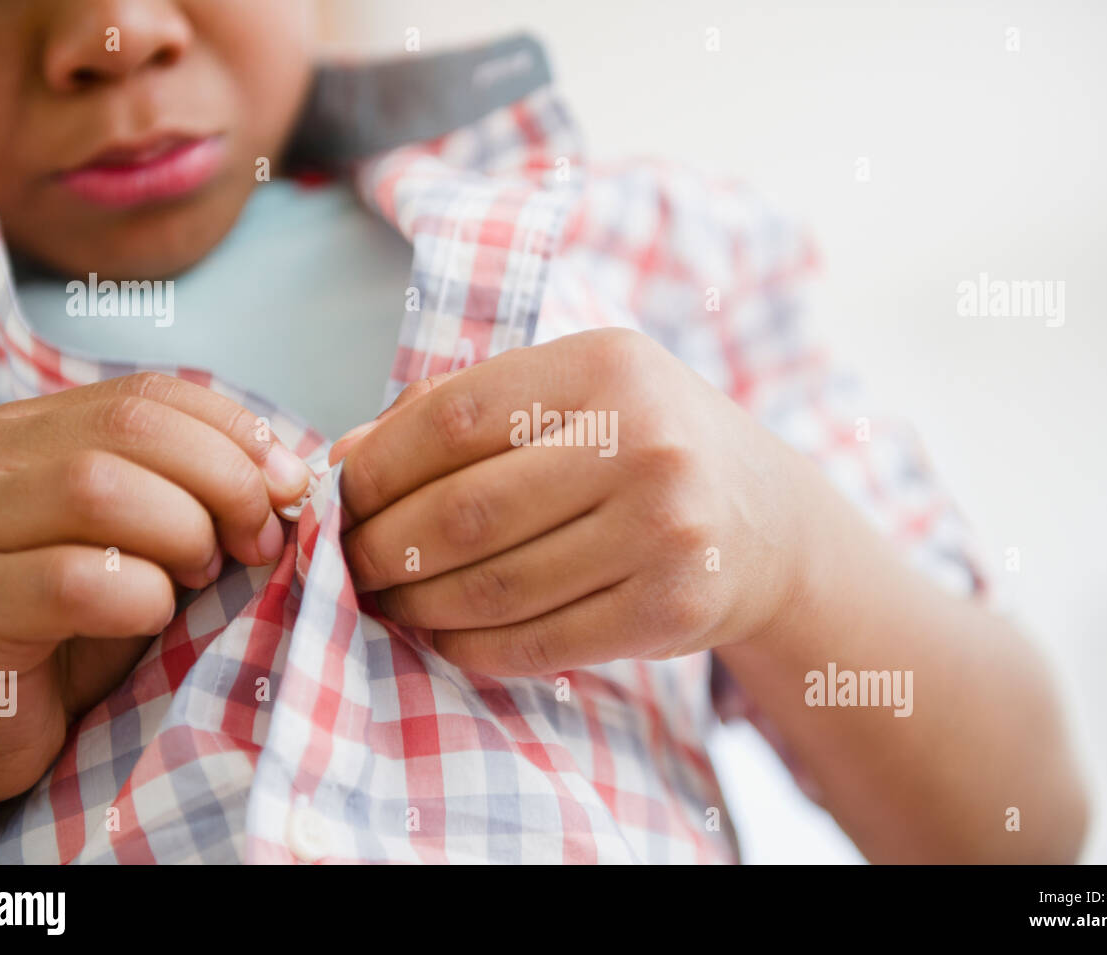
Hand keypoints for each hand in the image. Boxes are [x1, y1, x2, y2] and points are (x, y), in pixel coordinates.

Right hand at [0, 372, 310, 847]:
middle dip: (225, 482)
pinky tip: (151, 617)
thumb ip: (195, 493)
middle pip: (133, 427)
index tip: (289, 489)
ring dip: (184, 534)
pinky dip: (142, 597)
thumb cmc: (70, 629)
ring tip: (198, 576)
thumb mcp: (143, 540)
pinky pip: (77, 580)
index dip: (238, 433)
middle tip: (256, 541)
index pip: (151, 392)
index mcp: (28, 430)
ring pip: (100, 488)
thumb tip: (292, 478)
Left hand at [330, 328, 805, 675]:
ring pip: (495, 586)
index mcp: (607, 367)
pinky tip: (442, 636)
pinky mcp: (672, 609)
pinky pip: (537, 642)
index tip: (339, 496)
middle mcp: (644, 442)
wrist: (767, 520)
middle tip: (348, 564)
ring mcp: (666, 530)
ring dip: (416, 606)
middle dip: (382, 549)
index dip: (378, 466)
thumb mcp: (578, 392)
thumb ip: (467, 409)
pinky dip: (470, 648)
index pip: (455, 418)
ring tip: (384, 602)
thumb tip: (347, 456)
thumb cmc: (646, 444)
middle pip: (465, 512)